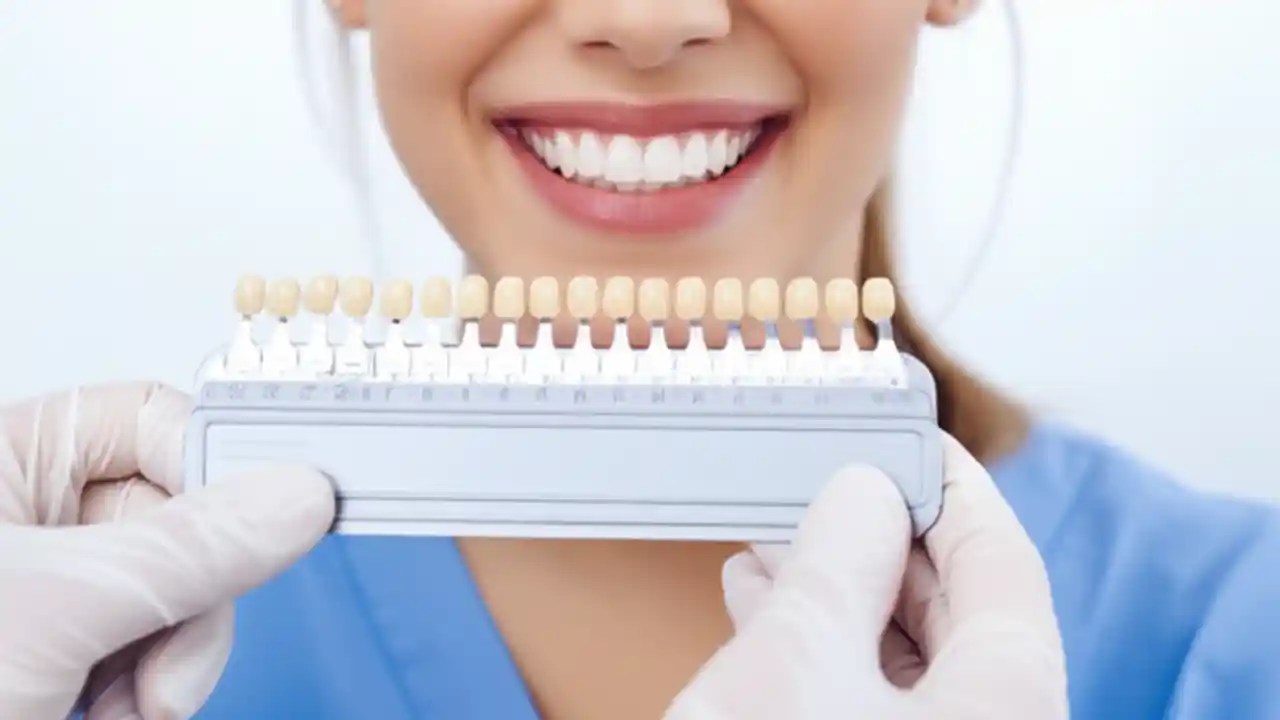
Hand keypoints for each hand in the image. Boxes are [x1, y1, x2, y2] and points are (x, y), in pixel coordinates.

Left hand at [0, 383, 334, 719]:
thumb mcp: (56, 611)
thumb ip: (192, 549)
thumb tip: (296, 496)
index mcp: (5, 458)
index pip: (152, 419)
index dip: (215, 465)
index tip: (275, 511)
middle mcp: (29, 513)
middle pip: (182, 519)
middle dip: (187, 604)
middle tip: (165, 664)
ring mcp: (52, 585)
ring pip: (179, 592)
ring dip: (171, 661)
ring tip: (120, 706)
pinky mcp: (69, 647)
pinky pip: (155, 646)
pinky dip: (150, 690)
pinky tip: (107, 714)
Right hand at [667, 434, 1066, 719]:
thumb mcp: (796, 660)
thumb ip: (839, 560)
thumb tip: (864, 494)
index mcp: (1008, 692)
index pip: (998, 556)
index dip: (945, 482)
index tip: (901, 433)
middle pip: (957, 607)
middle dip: (876, 539)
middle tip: (818, 485)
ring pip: (908, 658)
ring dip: (839, 593)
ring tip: (770, 544)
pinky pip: (876, 701)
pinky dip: (826, 652)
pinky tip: (763, 611)